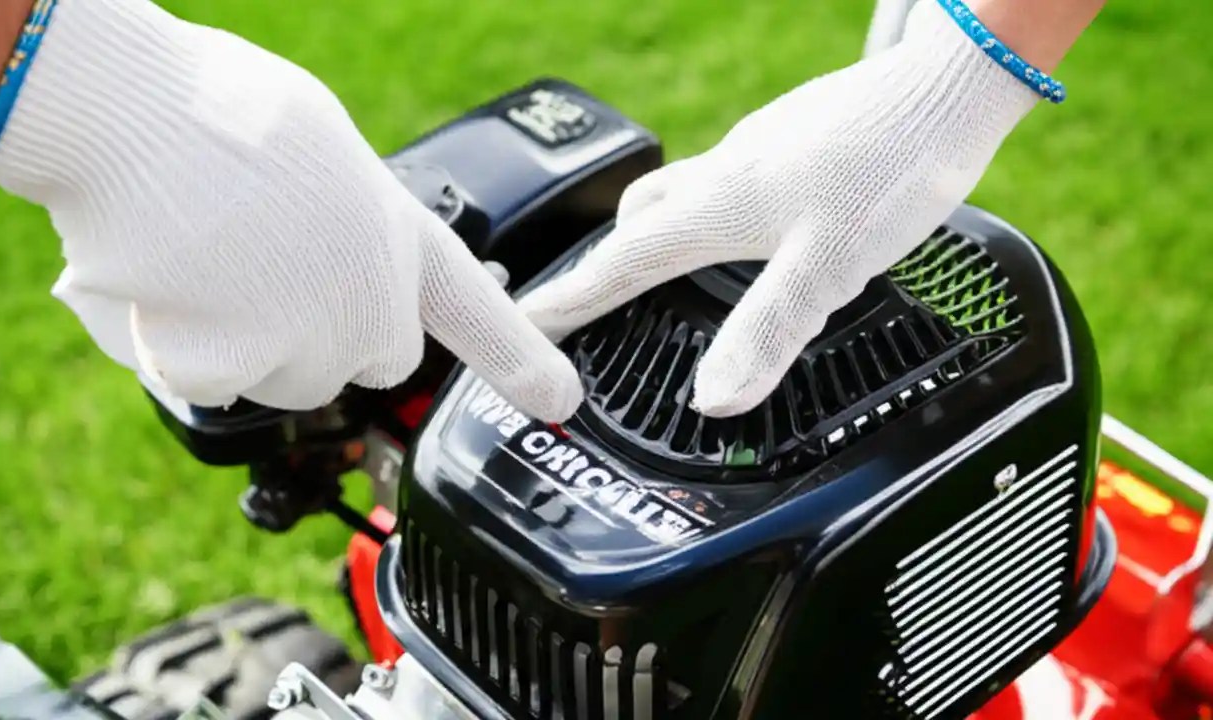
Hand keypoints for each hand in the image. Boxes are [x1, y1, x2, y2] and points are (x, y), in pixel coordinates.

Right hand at [0, 0, 580, 420]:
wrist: (138, 119)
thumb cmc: (219, 113)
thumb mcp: (323, 157)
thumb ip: (343, 229)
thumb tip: (306, 264)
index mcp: (403, 241)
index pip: (478, 315)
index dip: (519, 361)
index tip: (557, 402)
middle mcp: (372, 309)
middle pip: (357, 361)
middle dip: (320, 333)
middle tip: (261, 262)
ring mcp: (307, 351)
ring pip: (279, 379)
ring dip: (247, 342)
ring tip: (206, 259)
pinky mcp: (233, 379)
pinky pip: (205, 381)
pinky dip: (177, 346)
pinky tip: (165, 284)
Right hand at [521, 0, 1037, 417]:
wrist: (952, 82)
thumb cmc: (892, 168)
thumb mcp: (827, 266)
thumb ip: (765, 332)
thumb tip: (711, 400)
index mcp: (715, 207)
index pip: (619, 262)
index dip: (568, 302)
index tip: (525, 326)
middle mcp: (724, 172)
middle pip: (637, 221)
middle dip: (604, 265)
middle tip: (588, 304)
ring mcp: (757, 150)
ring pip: (680, 195)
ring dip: (654, 233)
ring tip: (658, 273)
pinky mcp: (791, 140)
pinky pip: (725, 180)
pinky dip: (709, 212)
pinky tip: (748, 229)